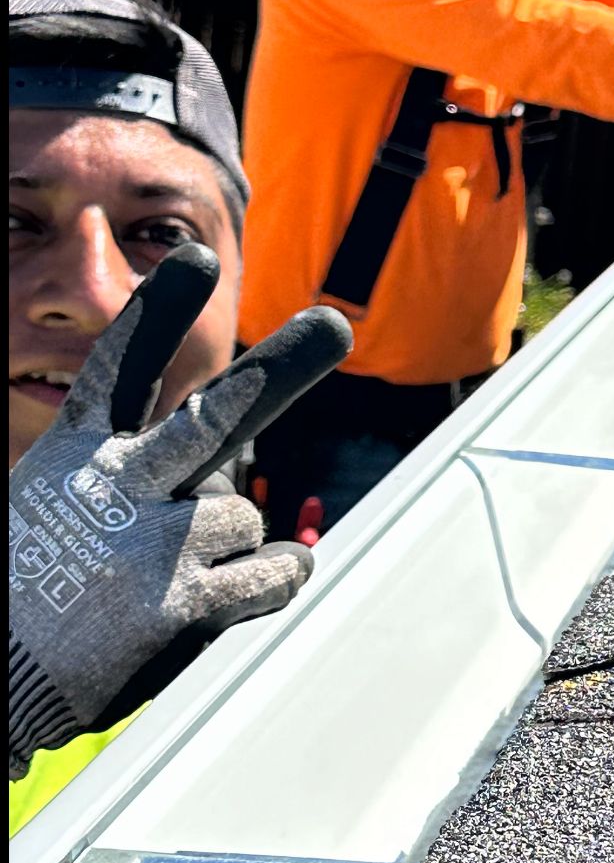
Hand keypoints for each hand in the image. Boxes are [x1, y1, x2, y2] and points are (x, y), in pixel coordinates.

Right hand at [8, 245, 351, 775]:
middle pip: (215, 414)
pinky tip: (284, 571)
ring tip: (177, 570)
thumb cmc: (18, 589)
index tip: (197, 259)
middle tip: (333, 326)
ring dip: (228, 539)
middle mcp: (120, 485)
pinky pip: (267, 576)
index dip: (160, 310)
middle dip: (279, 369)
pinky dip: (282, 574)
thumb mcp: (45, 504)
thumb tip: (215, 474)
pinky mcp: (183, 603)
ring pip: (240, 513)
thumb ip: (121, 476)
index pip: (122, 364)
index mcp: (75, 454)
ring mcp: (155, 542)